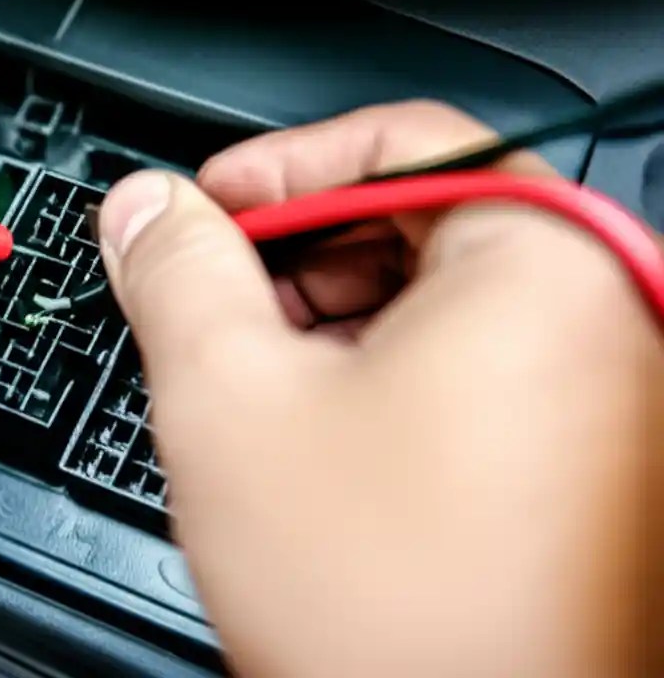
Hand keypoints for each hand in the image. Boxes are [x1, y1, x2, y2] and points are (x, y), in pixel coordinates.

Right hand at [98, 101, 663, 676]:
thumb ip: (176, 274)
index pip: (400, 140)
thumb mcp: (230, 400)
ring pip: (440, 309)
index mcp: (543, 264)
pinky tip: (322, 445)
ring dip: (329, 330)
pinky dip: (384, 385)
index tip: (210, 209)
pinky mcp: (586, 464)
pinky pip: (474, 377)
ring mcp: (605, 398)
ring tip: (261, 393)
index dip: (276, 169)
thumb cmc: (398, 613)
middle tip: (216, 304)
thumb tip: (148, 212)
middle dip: (294, 264)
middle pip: (418, 224)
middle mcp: (603, 318)